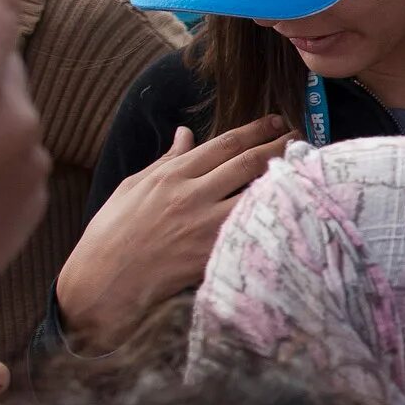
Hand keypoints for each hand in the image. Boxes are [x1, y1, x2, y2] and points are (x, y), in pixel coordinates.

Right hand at [54, 114, 292, 352]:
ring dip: (282, 180)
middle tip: (299, 137)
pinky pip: (249, 230)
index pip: (224, 144)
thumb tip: (185, 134)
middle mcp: (191, 196)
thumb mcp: (133, 187)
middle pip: (247, 164)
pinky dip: (271, 216)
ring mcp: (203, 226)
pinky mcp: (211, 255)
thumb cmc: (111, 234)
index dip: (256, 130)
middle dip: (278, 147)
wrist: (101, 283)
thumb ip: (166, 160)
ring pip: (255, 194)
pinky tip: (291, 209)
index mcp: (172, 175)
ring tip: (303, 168)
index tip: (277, 122)